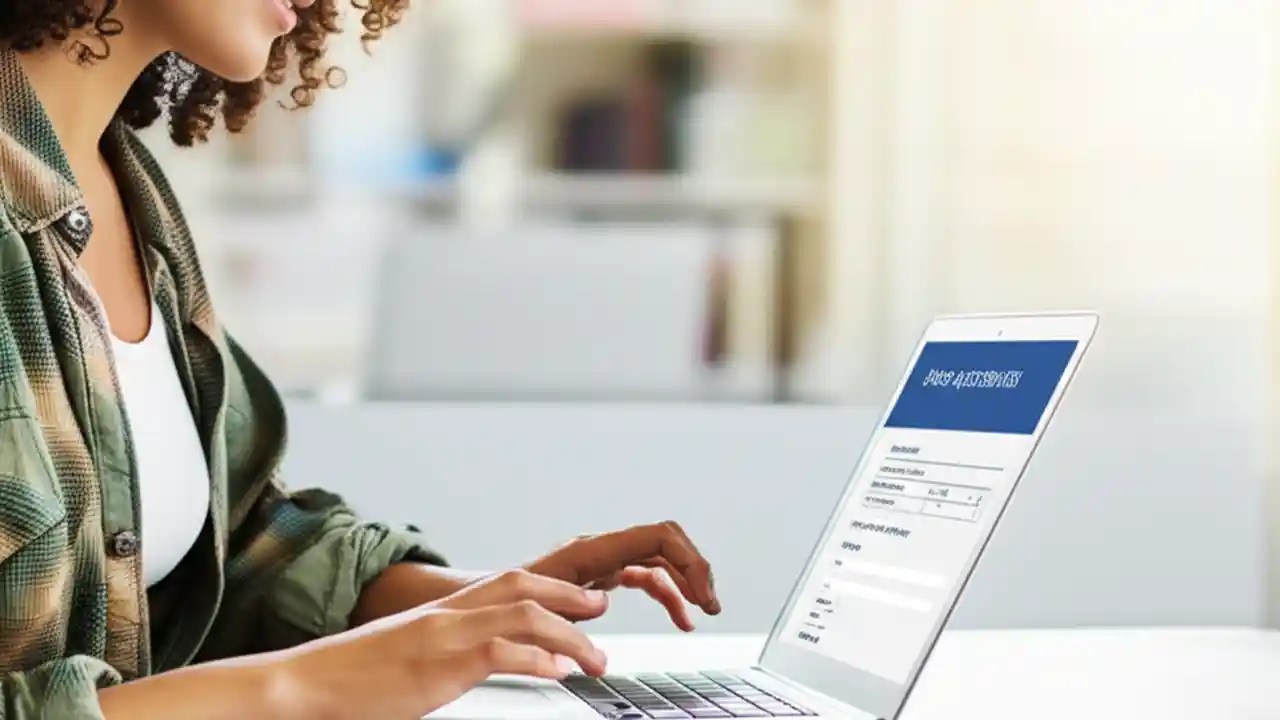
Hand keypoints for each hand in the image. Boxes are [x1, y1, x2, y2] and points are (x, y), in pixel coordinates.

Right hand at [275, 570, 609, 719]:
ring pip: (524, 616)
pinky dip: (537, 659)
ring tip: (594, 658)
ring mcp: (444, 636)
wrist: (305, 684)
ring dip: (570, 636)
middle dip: (571, 596)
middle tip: (603, 609)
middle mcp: (448, 614)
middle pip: (524, 585)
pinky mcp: (438, 666)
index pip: (510, 581)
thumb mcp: (410, 654)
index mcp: (443, 611)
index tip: (584, 599)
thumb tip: (485, 660)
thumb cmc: (353, 678)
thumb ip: (448, 650)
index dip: (554, 586)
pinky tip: (558, 672)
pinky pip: (499, 652)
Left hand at [524, 521, 720, 631]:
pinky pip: (649, 576)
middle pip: (666, 542)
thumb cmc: (509, 603)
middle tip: (710, 602)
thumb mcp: (539, 607)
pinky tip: (681, 617)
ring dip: (687, 582)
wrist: (491, 602)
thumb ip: (568, 603)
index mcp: (593, 548)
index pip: (656, 536)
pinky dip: (670, 595)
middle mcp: (604, 547)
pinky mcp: (605, 574)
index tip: (702, 594)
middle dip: (695, 568)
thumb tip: (602, 606)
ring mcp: (606, 558)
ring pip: (662, 560)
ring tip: (705, 610)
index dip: (687, 559)